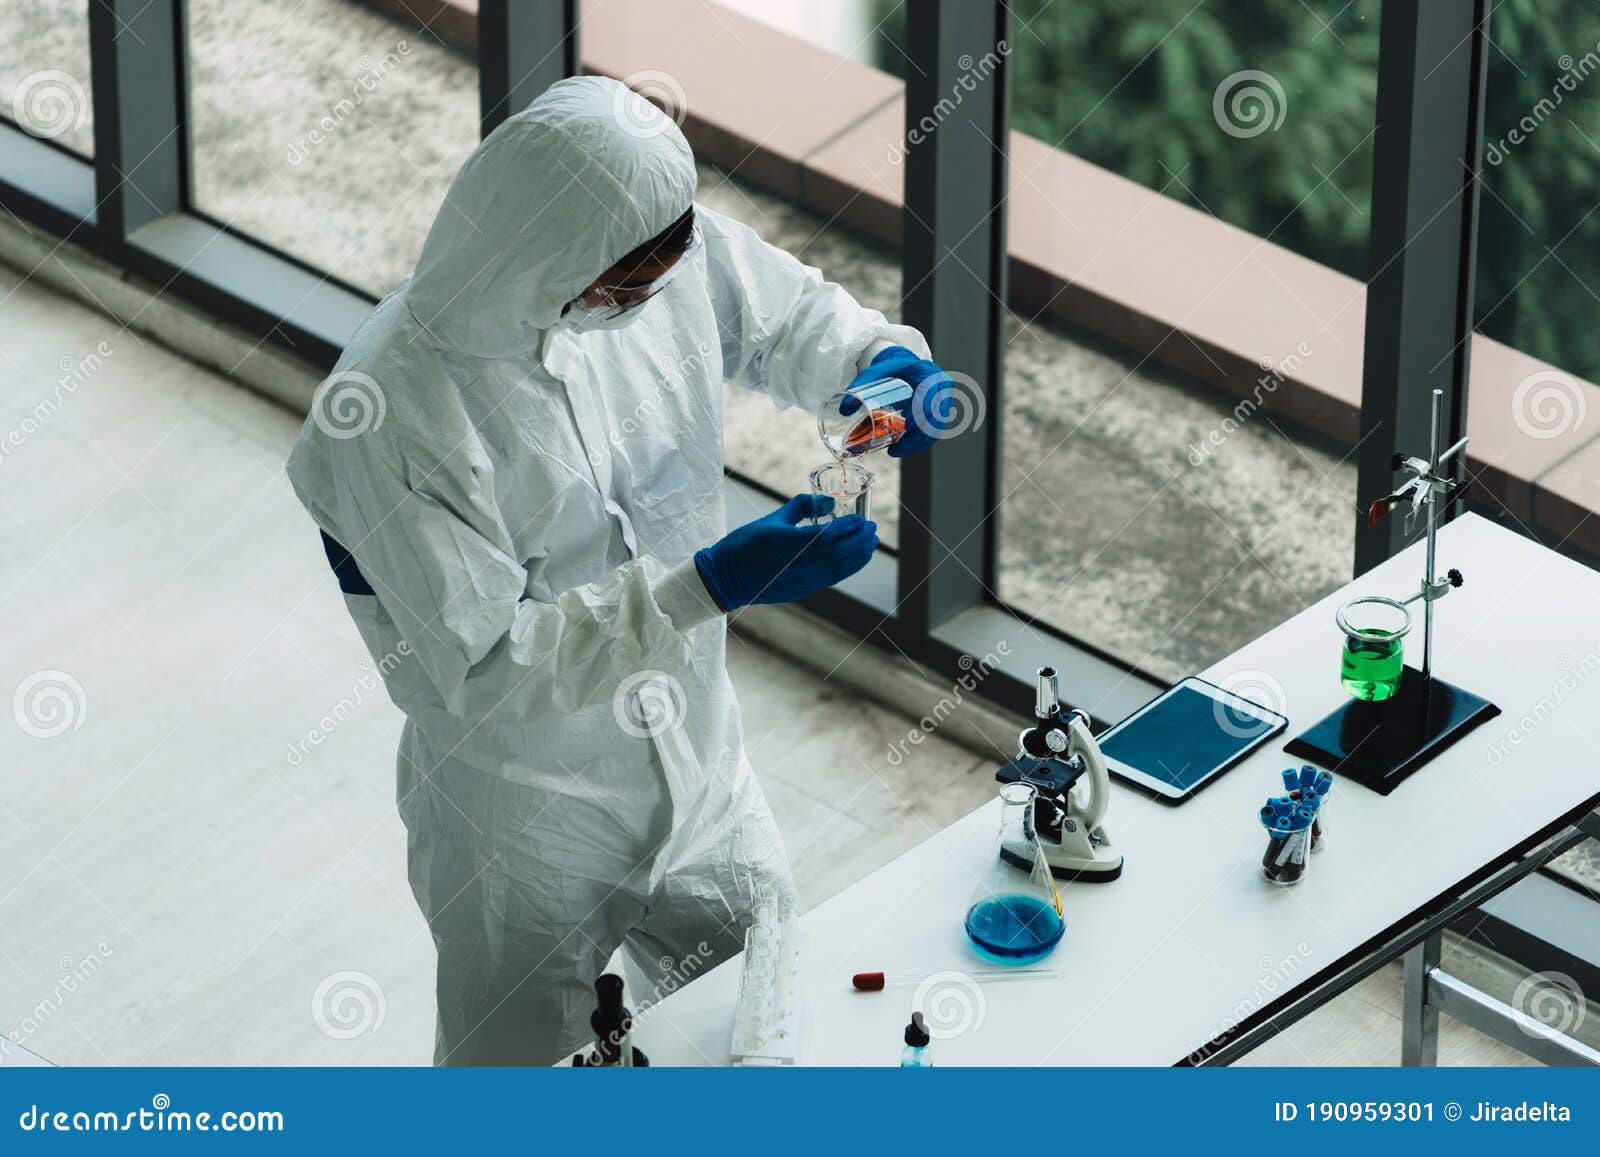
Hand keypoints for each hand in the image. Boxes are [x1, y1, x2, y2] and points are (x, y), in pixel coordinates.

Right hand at [693, 495, 877, 611]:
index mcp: (788, 544)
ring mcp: (801, 580)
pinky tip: (855, 559)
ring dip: (858, 556)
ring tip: (870, 544)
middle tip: (872, 529)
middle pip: (839, 554)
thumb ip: (802, 507)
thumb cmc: (744, 546)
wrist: (725, 579)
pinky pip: (832, 578)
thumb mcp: (772, 520)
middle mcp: (798, 564)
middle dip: (859, 541)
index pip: (828, 536)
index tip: (861, 519)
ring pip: (839, 568)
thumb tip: (828, 502)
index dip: (848, 528)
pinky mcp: (802, 590)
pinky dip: (848, 568)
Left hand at [847, 345, 954, 458]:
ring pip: (936, 427)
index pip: (931, 393)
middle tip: (896, 448)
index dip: (922, 410)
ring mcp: (943, 401)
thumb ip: (859, 386)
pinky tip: (906, 449)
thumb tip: (844, 409)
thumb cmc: (892, 368)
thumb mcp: (875, 372)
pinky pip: (935, 431)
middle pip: (936, 416)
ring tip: (896, 451)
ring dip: (918, 444)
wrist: (908, 366)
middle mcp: (940, 387)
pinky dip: (921, 443)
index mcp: (927, 372)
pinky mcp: (940, 413)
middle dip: (917, 437)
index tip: (908, 427)